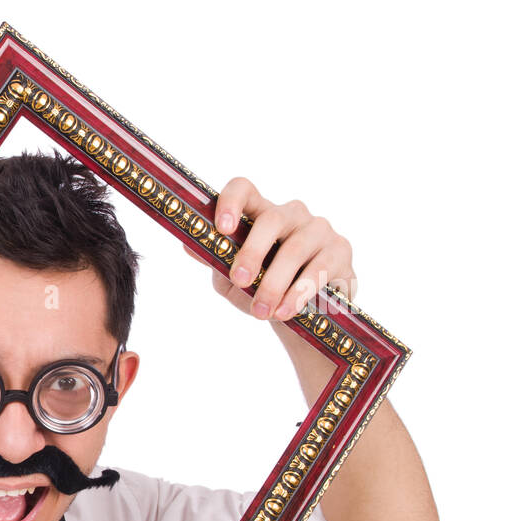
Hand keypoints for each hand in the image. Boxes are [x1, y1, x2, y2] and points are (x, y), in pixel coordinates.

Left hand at [185, 176, 356, 320]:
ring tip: (262, 311)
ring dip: (275, 282)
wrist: (302, 320)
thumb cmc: (261, 292)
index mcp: (260, 215)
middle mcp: (292, 215)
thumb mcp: (231, 281)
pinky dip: (300, 293)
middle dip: (252, 252)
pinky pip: (321, 269)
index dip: (231, 202)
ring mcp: (320, 230)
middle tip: (239, 280)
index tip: (221, 228)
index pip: (244, 189)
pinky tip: (286, 311)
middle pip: (271, 219)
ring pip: (296, 248)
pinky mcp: (341, 252)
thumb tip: (189, 245)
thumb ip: (216, 261)